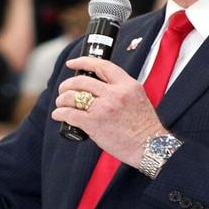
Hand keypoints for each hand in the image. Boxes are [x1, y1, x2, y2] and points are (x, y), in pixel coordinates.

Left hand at [53, 56, 167, 166]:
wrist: (150, 146)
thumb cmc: (144, 127)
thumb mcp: (137, 98)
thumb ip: (121, 89)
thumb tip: (100, 87)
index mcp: (127, 84)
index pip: (101, 66)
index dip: (83, 62)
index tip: (72, 64)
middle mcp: (114, 93)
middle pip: (82, 81)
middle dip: (67, 85)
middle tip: (64, 90)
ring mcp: (103, 108)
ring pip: (73, 96)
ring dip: (62, 99)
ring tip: (61, 103)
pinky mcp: (94, 123)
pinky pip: (70, 114)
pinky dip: (60, 113)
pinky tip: (58, 115)